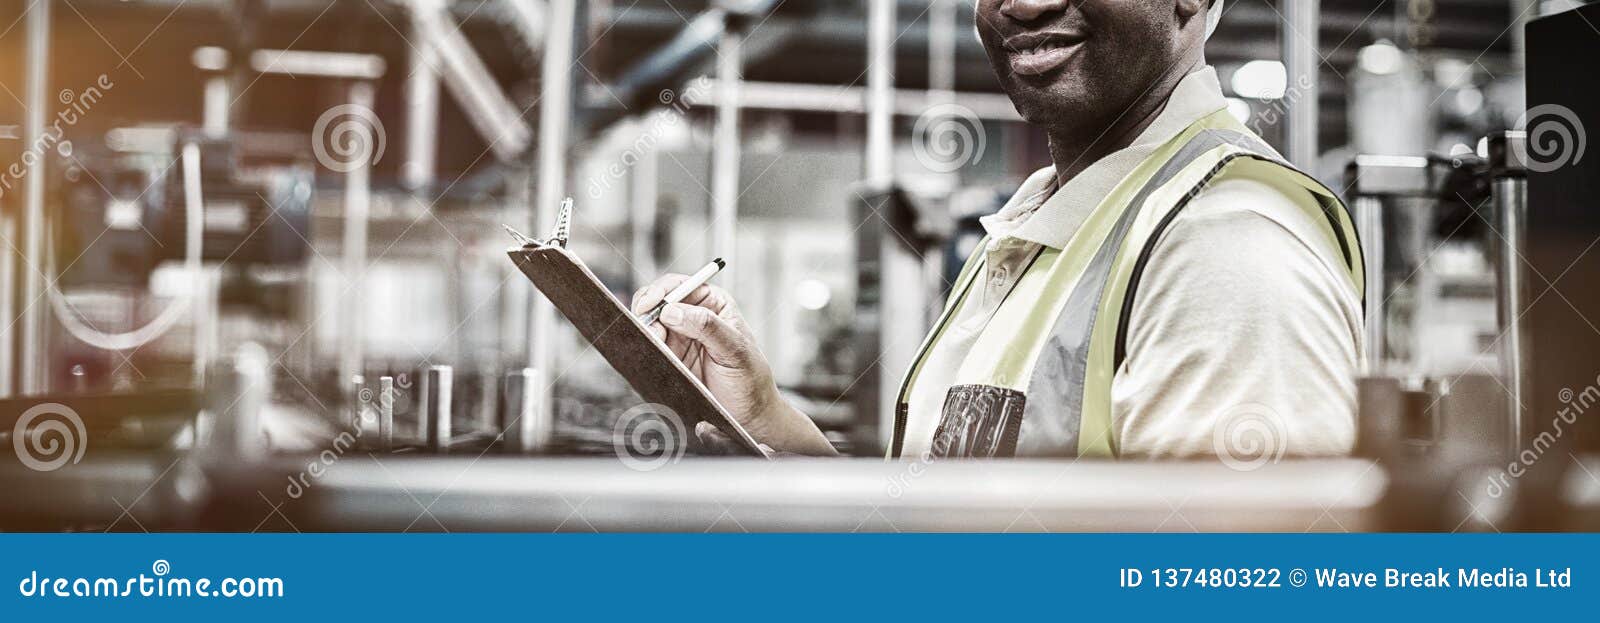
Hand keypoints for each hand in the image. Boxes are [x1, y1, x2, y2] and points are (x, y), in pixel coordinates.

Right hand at [631, 275, 835, 455]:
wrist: (749, 415)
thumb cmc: (751, 379)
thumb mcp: (734, 350)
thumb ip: (707, 327)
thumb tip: (672, 311)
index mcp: (714, 304)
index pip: (680, 285)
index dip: (661, 291)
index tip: (649, 305)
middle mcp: (694, 317)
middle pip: (658, 304)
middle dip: (649, 314)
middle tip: (650, 331)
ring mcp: (680, 339)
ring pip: (651, 326)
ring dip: (647, 334)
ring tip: (657, 348)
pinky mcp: (670, 360)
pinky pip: (650, 349)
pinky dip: (646, 350)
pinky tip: (652, 357)